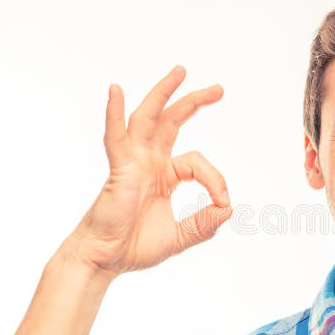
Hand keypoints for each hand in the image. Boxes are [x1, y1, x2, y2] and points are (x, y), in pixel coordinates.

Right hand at [65, 65, 231, 276]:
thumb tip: (228, 208)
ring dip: (163, 93)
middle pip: (172, 122)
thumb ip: (205, 224)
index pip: (197, 163)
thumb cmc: (135, 247)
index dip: (216, 179)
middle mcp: (148, 162)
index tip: (223, 202)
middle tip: (218, 89)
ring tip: (181, 72)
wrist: (105, 261)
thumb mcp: (181, 236)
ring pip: (148, 119)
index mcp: (164, 174)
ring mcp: (133, 163)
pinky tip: (115, 90)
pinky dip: (114, 114)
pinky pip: (116, 138)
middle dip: (194, 102)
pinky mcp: (119, 170)